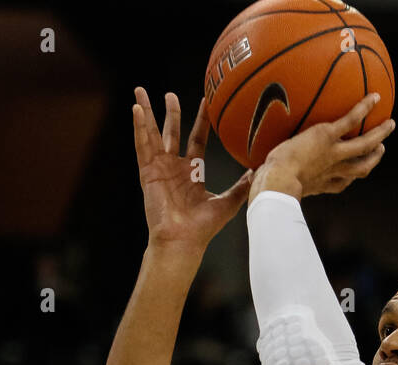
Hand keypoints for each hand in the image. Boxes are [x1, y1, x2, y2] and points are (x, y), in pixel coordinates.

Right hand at [133, 88, 252, 252]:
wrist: (183, 240)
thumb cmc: (203, 227)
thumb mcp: (229, 202)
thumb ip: (243, 185)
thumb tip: (260, 169)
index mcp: (192, 171)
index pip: (196, 139)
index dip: (201, 120)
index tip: (205, 101)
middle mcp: (174, 167)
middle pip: (172, 132)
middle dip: (170, 112)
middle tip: (169, 93)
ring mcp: (159, 168)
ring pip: (152, 134)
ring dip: (146, 112)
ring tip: (140, 90)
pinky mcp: (147, 172)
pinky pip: (141, 145)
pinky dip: (138, 127)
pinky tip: (136, 109)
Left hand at [250, 93, 394, 200]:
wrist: (277, 184)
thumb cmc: (268, 189)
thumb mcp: (270, 185)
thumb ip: (267, 178)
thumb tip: (251, 175)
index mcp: (320, 184)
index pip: (340, 183)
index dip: (349, 178)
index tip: (351, 174)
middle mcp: (332, 170)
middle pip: (361, 167)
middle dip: (373, 159)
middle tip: (381, 150)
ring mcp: (333, 154)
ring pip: (365, 144)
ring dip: (379, 134)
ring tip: (390, 124)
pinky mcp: (328, 137)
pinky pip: (352, 120)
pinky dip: (365, 108)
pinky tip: (375, 97)